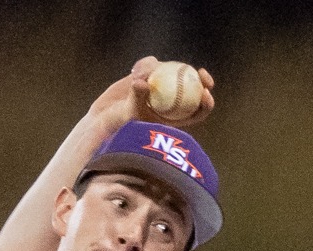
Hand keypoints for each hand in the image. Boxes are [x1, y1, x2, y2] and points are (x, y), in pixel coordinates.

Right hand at [89, 56, 216, 128]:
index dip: (206, 103)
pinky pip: (152, 64)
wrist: (105, 119)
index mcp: (175, 117)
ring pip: (171, 72)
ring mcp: (161, 86)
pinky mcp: (149, 74)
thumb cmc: (120, 124)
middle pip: (193, 89)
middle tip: (201, 73)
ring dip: (163, 70)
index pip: (197, 111)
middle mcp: (171, 100)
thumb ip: (137, 98)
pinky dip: (145, 66)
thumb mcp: (129, 113)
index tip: (206, 94)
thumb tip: (144, 83)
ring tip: (144, 75)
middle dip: (202, 80)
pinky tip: (135, 70)